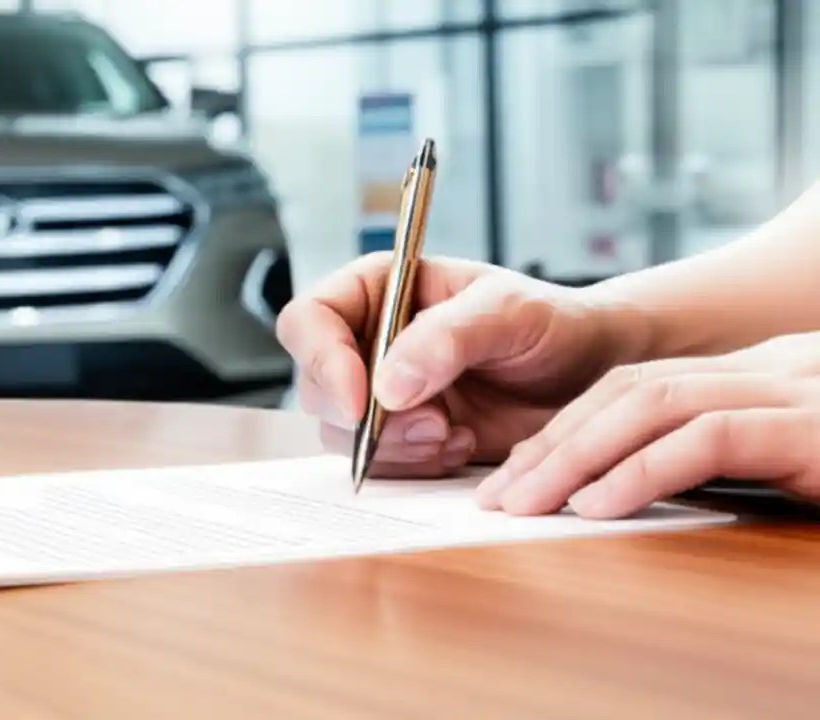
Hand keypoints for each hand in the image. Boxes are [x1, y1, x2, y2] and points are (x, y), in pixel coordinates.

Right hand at [277, 255, 640, 475]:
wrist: (590, 376)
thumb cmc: (553, 324)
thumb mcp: (509, 313)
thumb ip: (447, 338)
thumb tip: (388, 385)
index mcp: (379, 290)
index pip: (310, 319)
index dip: (323, 360)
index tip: (363, 400)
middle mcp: (368, 340)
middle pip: (315, 384)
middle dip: (366, 418)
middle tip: (432, 423)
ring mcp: (381, 393)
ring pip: (341, 432)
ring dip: (394, 446)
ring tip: (454, 433)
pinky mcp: (402, 436)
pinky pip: (377, 463)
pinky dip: (415, 465)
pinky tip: (461, 444)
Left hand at [478, 332, 819, 516]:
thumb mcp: (789, 459)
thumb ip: (720, 460)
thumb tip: (629, 492)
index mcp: (751, 374)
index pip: (633, 387)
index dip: (566, 429)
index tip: (514, 476)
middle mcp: (763, 370)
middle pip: (627, 391)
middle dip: (552, 443)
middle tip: (497, 495)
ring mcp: (787, 392)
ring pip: (651, 405)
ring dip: (577, 455)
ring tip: (525, 503)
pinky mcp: (812, 429)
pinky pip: (708, 441)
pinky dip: (642, 471)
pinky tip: (596, 505)